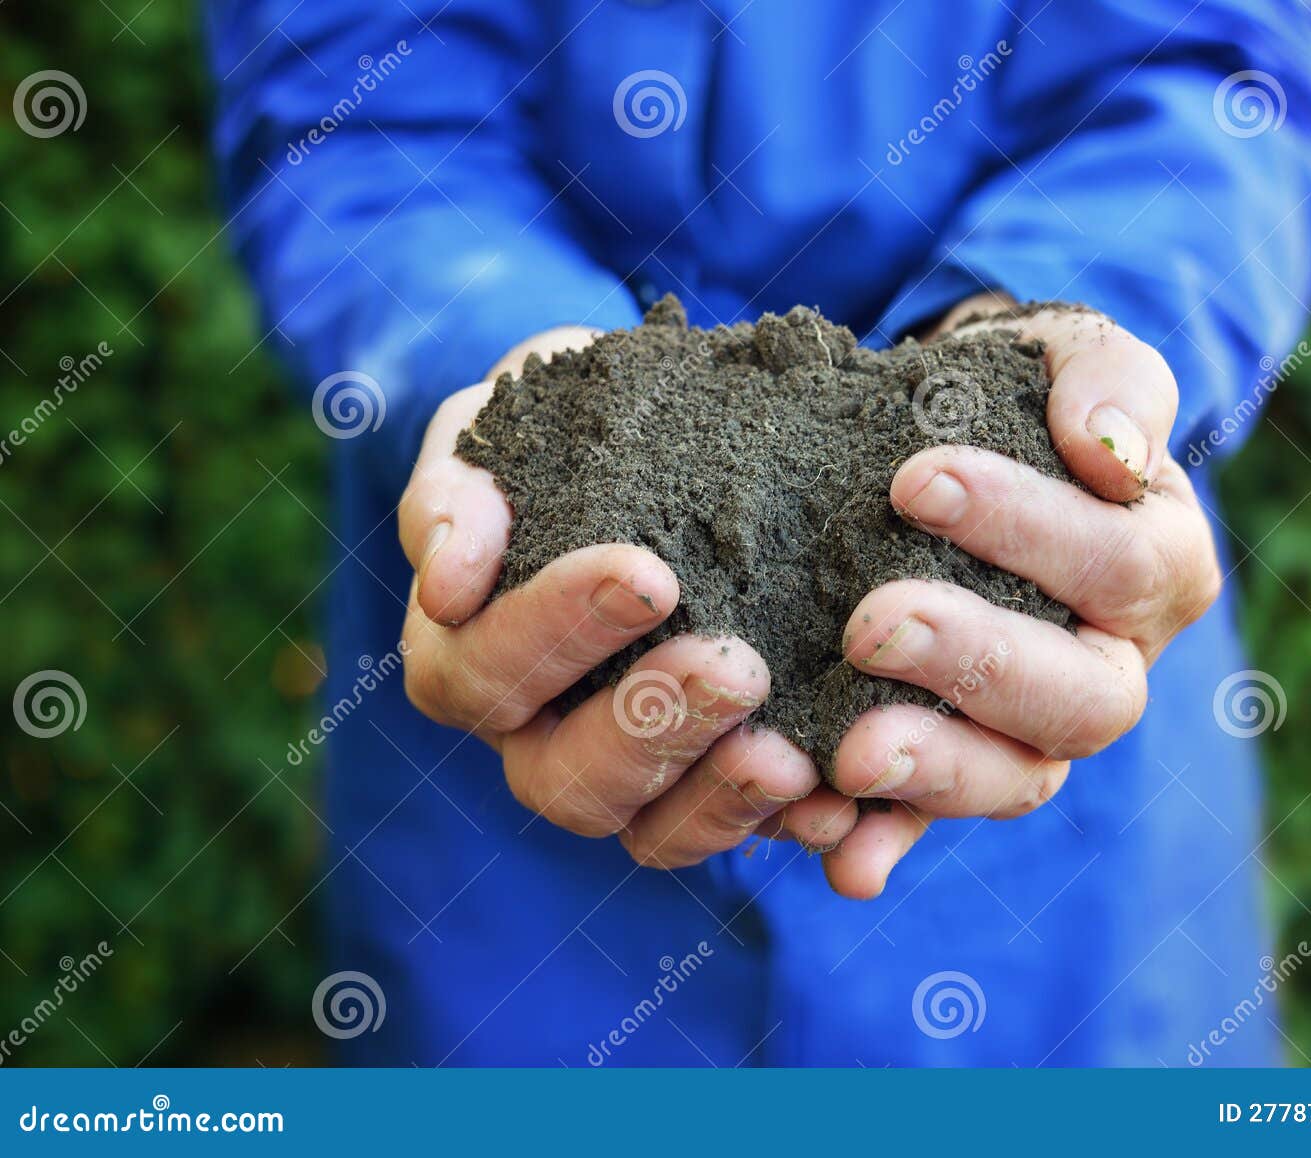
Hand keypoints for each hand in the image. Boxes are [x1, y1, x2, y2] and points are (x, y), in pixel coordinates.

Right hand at [397, 327, 856, 866]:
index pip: (482, 670)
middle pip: (564, 778)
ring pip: (650, 832)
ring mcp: (629, 778)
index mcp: (470, 656)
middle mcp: (539, 737)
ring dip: (719, 799)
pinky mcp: (713, 793)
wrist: (675, 442)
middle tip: (740, 668)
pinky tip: (845, 805)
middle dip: (651, 725)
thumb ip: (462, 487)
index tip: (649, 574)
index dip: (555, 632)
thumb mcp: (510, 423)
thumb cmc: (572, 428)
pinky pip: (744, 836)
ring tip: (791, 759)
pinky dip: (794, 827)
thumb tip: (447, 578)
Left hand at [820, 297, 1223, 898]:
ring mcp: (1033, 731)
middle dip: (977, 664)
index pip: (1115, 564)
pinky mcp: (957, 765)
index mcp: (1158, 570)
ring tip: (849, 757)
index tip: (913, 480)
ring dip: (936, 773)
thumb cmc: (1024, 398)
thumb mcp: (1074, 352)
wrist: (952, 444)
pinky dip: (888, 842)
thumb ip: (1109, 381)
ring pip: (1017, 779)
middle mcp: (1112, 667)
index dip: (1027, 530)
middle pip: (1081, 701)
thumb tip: (1109, 452)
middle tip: (871, 625)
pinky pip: (932, 822)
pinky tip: (839, 856)